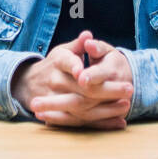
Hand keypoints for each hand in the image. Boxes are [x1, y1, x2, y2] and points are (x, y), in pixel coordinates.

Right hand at [11, 31, 132, 128]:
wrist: (28, 84)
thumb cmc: (53, 65)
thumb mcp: (63, 51)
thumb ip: (78, 44)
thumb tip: (87, 35)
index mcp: (58, 61)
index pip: (67, 63)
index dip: (76, 66)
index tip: (86, 71)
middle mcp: (56, 81)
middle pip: (82, 88)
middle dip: (107, 89)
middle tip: (129, 87)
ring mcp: (57, 100)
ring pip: (83, 106)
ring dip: (106, 108)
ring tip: (127, 105)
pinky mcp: (61, 114)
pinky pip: (83, 120)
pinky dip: (101, 123)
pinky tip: (118, 121)